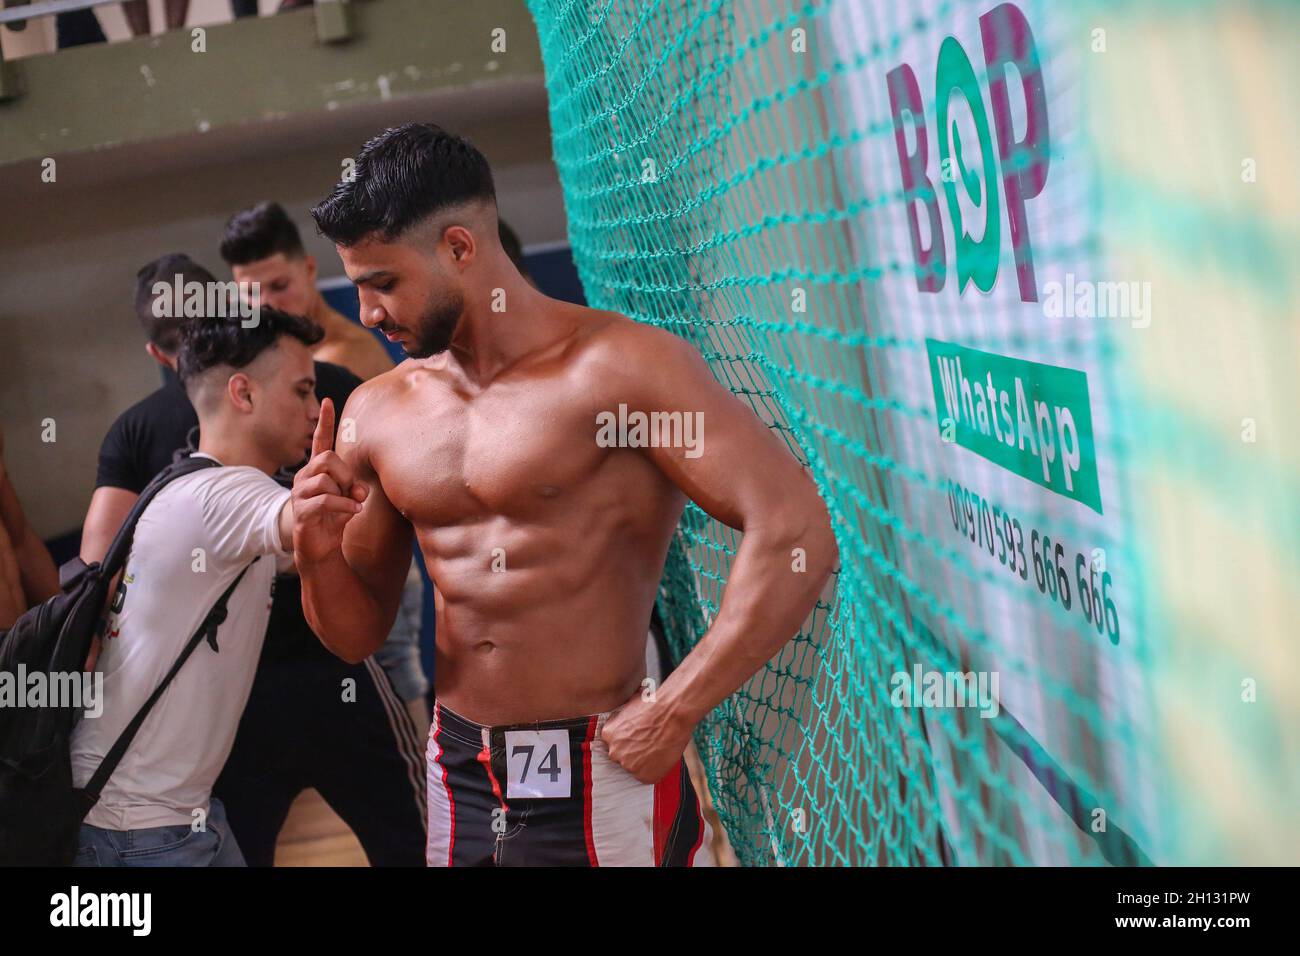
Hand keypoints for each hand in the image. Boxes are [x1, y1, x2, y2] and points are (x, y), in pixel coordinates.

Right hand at [291, 398, 367, 563]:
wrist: (322, 548)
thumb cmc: (336, 518)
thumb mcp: (350, 498)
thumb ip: (355, 487)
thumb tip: (360, 490)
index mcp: (318, 470)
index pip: (319, 441)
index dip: (324, 422)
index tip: (328, 401)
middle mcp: (305, 477)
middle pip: (327, 458)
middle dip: (345, 473)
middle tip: (352, 490)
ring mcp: (301, 494)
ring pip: (325, 479)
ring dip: (344, 492)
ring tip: (350, 504)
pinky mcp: (302, 511)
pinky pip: (325, 500)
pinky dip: (344, 505)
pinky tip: (353, 511)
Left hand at [601, 686, 694, 783]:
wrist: (673, 714)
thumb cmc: (655, 705)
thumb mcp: (630, 707)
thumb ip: (623, 720)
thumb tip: (626, 719)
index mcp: (608, 734)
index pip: (614, 743)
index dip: (628, 741)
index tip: (637, 738)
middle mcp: (615, 752)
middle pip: (622, 757)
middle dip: (634, 752)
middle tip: (649, 743)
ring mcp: (629, 766)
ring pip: (635, 767)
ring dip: (645, 761)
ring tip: (658, 747)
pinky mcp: (645, 776)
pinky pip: (648, 776)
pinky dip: (656, 769)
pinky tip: (662, 755)